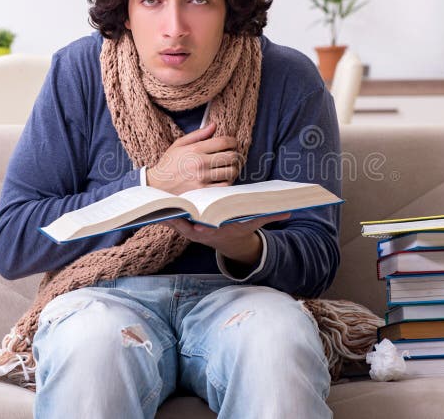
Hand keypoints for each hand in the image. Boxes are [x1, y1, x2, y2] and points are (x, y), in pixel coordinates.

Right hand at [147, 122, 242, 194]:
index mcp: (195, 149)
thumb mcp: (179, 144)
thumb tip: (214, 125)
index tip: (233, 142)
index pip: (223, 142)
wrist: (158, 184)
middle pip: (231, 156)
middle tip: (233, 154)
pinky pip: (225, 185)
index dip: (233, 141)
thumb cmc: (169, 163)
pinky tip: (224, 177)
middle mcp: (200, 163)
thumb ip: (198, 134)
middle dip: (235, 154)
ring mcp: (203, 178)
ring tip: (230, 166)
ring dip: (234, 168)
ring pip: (231, 171)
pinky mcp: (203, 190)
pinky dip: (228, 180)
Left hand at [167, 212, 290, 265]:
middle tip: (171, 206)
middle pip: (188, 226)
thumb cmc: (240, 227)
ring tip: (157, 203)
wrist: (228, 240)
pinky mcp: (183, 227)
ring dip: (166, 214)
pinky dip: (163, 214)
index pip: (209, 231)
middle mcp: (203, 233)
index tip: (199, 223)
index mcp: (218, 232)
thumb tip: (288, 211)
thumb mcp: (254, 223)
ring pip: (175, 223)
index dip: (204, 227)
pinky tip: (155, 205)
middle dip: (180, 218)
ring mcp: (191, 231)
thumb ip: (269, 216)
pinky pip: (171, 220)